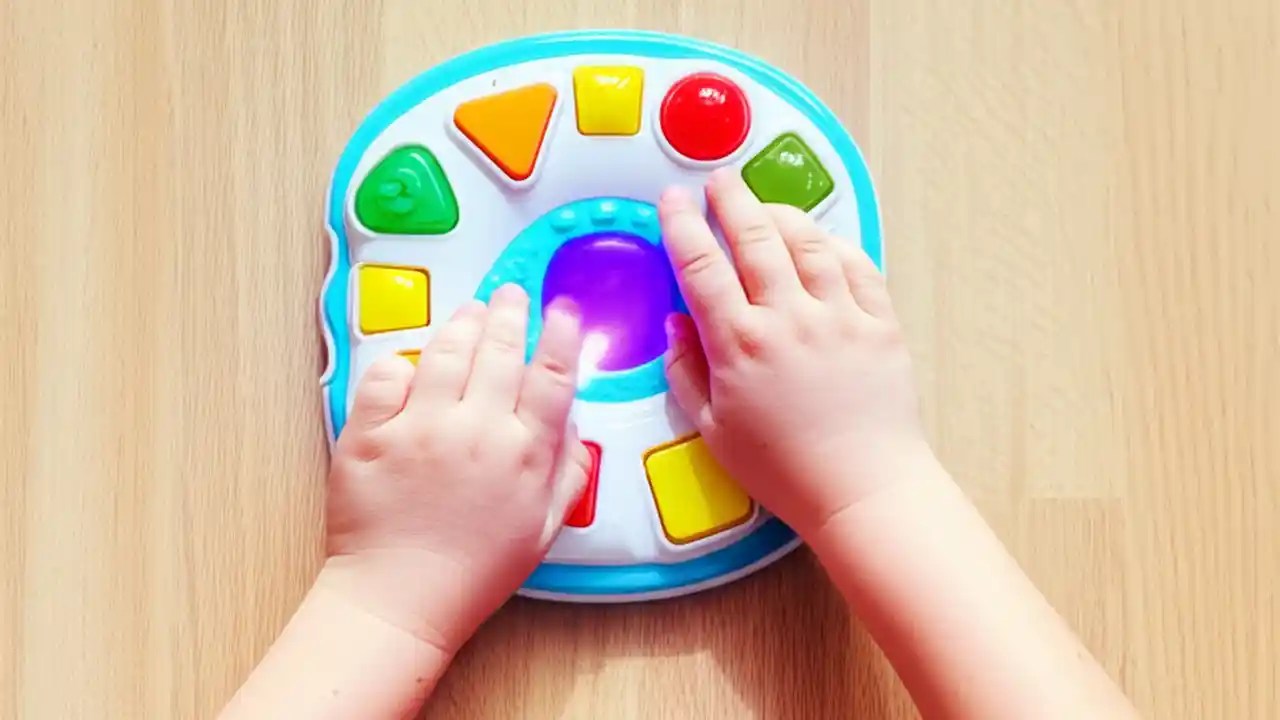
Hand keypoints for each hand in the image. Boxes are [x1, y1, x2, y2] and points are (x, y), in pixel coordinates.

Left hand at [322, 285, 589, 654]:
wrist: (400, 598)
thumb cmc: (475, 570)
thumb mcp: (543, 528)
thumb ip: (567, 473)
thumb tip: (575, 426)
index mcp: (523, 453)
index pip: (551, 376)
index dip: (561, 336)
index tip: (564, 309)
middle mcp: (475, 431)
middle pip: (499, 351)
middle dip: (510, 314)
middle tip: (512, 295)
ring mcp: (419, 428)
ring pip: (445, 352)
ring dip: (463, 324)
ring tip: (472, 311)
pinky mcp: (370, 434)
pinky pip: (385, 376)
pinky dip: (399, 362)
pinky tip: (412, 359)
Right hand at [658, 170, 928, 538]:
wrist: (862, 489)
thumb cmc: (783, 469)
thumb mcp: (712, 430)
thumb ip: (686, 371)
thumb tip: (677, 323)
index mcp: (740, 344)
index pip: (701, 266)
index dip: (682, 225)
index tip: (672, 201)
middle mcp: (789, 319)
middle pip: (754, 237)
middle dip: (731, 199)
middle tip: (719, 181)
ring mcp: (839, 316)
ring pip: (807, 241)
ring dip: (781, 213)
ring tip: (764, 206)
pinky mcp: (880, 323)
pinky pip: (856, 265)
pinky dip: (833, 244)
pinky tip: (819, 242)